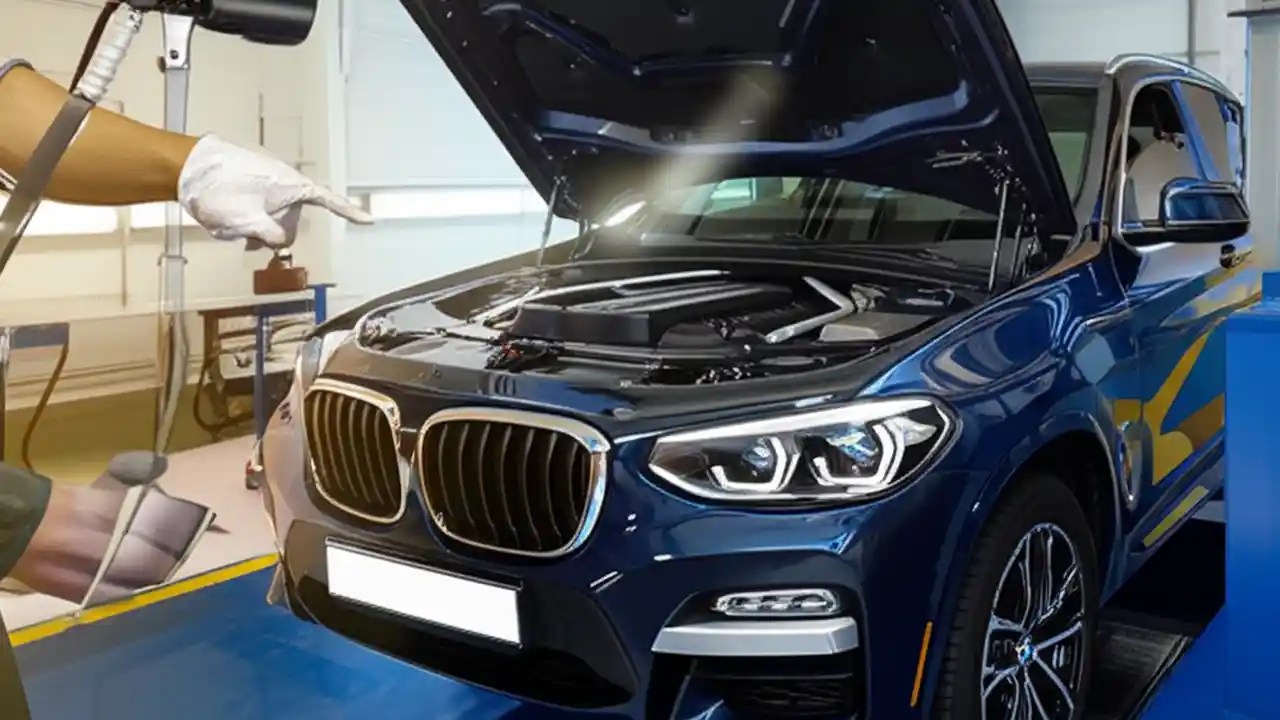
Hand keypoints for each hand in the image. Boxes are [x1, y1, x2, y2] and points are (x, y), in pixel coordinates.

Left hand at [177, 135, 372, 248]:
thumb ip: (272, 237)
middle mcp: (284, 180)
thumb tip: (281, 243)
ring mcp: (267, 179)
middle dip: (276, 232)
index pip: (329, 201)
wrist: (186, 166)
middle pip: (293, 218)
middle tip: (249, 238)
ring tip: (232, 226)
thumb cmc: (218, 190)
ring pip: (274, 214)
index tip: (368, 219)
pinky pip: (260, 205)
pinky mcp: (252, 180)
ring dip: (258, 226)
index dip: (349, 212)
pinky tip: (229, 216)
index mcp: (292, 186)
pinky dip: (249, 216)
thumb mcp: (248, 223)